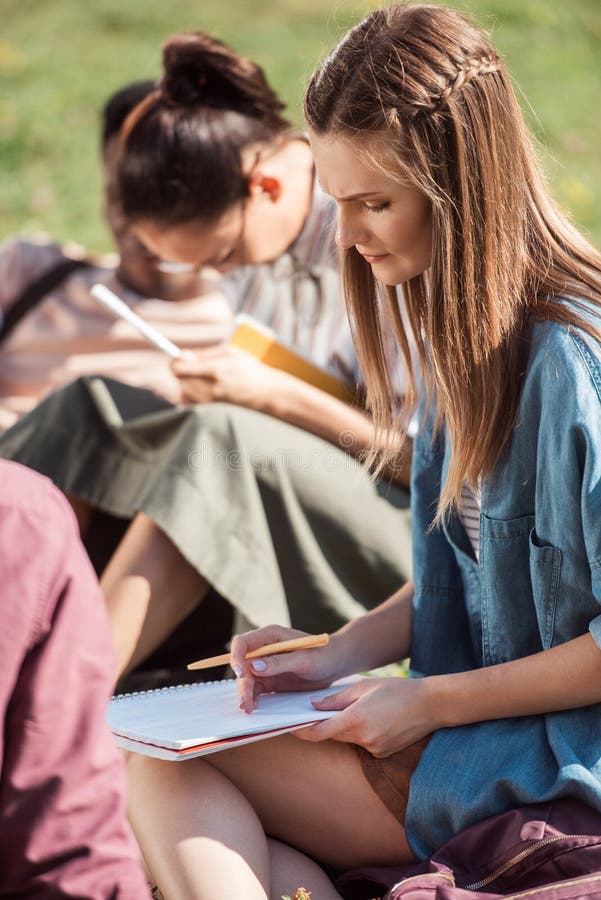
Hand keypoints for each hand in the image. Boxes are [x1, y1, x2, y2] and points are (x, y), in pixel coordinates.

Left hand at [171, 346, 282, 409]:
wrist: (267, 394)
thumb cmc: (250, 370)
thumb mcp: (230, 352)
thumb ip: (204, 354)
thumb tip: (182, 356)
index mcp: (215, 371)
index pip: (178, 368)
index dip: (176, 362)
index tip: (181, 359)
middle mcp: (211, 390)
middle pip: (179, 380)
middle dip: (184, 372)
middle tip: (196, 368)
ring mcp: (211, 404)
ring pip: (183, 392)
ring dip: (188, 384)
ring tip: (205, 380)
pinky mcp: (211, 412)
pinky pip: (190, 403)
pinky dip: (192, 396)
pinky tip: (205, 391)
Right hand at [230, 625, 346, 713]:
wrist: (334, 664)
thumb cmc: (323, 655)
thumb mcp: (303, 659)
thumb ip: (279, 662)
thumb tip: (253, 666)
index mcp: (270, 636)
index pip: (242, 643)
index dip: (237, 657)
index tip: (241, 674)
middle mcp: (263, 649)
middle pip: (242, 664)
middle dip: (242, 682)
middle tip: (244, 701)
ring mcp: (265, 665)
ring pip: (246, 679)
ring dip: (244, 693)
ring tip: (248, 708)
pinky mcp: (269, 679)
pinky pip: (255, 688)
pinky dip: (252, 698)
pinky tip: (253, 707)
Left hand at [295, 675, 437, 756]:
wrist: (432, 704)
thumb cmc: (398, 689)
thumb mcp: (364, 686)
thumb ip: (336, 699)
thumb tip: (313, 707)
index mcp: (356, 720)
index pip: (318, 732)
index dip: (300, 731)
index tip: (288, 726)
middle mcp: (364, 739)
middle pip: (331, 736)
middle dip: (321, 726)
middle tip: (310, 714)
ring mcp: (375, 749)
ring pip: (347, 740)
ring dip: (342, 728)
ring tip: (348, 710)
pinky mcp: (384, 753)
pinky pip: (363, 744)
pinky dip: (359, 733)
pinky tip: (370, 718)